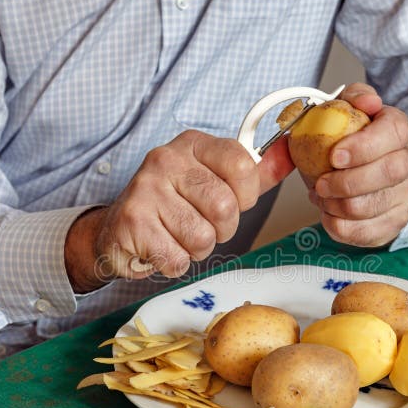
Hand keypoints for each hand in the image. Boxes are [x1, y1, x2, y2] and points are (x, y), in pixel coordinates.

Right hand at [65, 130, 293, 292]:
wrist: (117, 231)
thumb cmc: (173, 206)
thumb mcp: (215, 181)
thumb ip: (255, 173)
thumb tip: (290, 151)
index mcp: (192, 144)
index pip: (243, 165)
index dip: (245, 196)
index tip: (230, 201)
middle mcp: (166, 159)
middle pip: (225, 207)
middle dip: (220, 229)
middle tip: (198, 224)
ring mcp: (146, 190)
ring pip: (203, 237)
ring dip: (196, 248)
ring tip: (177, 235)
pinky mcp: (133, 223)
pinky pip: (178, 258)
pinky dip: (174, 263)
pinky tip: (160, 247)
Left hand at [309, 83, 407, 246]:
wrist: (370, 167)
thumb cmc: (354, 138)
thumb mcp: (351, 109)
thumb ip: (355, 98)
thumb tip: (367, 102)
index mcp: (400, 131)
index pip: (392, 134)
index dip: (363, 147)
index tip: (334, 156)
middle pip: (389, 173)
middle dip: (348, 182)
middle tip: (320, 184)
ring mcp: (405, 195)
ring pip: (373, 207)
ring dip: (337, 205)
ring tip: (320, 196)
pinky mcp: (394, 222)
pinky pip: (368, 233)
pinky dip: (339, 227)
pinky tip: (328, 214)